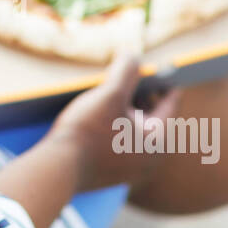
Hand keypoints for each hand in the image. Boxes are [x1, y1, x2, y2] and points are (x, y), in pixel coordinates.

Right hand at [44, 53, 181, 193]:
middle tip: (135, 75)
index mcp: (158, 142)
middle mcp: (150, 160)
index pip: (171, 105)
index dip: (166, 82)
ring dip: (129, 110)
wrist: (57, 167)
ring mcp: (131, 169)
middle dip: (145, 96)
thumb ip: (126, 71)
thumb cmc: (87, 130)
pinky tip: (102, 114)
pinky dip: (118, 126)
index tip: (164, 68)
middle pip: (154, 118)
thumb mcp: (110, 94)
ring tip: (115, 91)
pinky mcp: (112, 173)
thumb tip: (133, 54)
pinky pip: (123, 143)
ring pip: (137, 131)